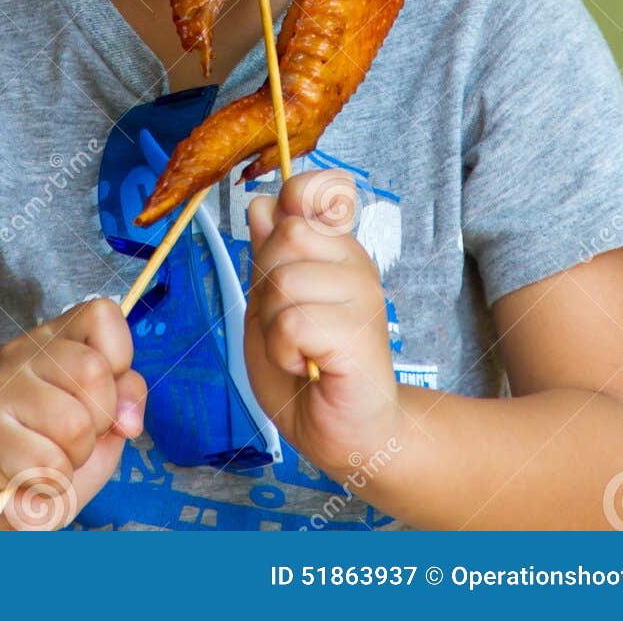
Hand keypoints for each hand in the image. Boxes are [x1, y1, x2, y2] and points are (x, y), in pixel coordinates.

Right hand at [0, 296, 146, 529]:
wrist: (5, 505)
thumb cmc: (59, 450)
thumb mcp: (105, 417)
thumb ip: (127, 396)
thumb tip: (128, 418)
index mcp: (54, 336)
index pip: (103, 314)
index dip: (120, 359)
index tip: (102, 394)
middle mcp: (22, 352)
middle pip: (94, 370)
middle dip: (100, 420)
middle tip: (77, 436)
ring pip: (73, 423)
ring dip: (76, 456)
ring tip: (54, 458)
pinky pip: (48, 463)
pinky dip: (53, 482)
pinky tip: (34, 478)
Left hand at [244, 170, 402, 482]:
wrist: (344, 434)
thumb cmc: (306, 373)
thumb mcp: (269, 307)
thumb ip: (266, 258)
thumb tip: (260, 204)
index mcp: (334, 250)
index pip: (314, 189)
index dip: (292, 200)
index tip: (284, 237)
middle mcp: (354, 264)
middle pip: (288, 234)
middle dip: (267, 283)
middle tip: (287, 322)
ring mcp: (362, 295)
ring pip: (285, 280)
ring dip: (274, 325)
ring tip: (298, 349)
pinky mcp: (359, 333)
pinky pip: (292, 322)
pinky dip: (284, 350)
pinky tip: (305, 365)